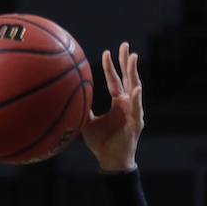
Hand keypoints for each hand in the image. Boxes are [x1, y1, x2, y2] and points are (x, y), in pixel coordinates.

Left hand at [82, 42, 142, 172]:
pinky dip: (136, 98)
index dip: (111, 66)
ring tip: (133, 57)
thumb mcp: (87, 123)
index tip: (106, 52)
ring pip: (134, 87)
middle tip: (125, 44)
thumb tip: (70, 98)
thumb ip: (83, 109)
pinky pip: (136, 108)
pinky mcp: (136, 122)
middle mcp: (126, 103)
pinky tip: (136, 88)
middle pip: (128, 77)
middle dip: (126, 61)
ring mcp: (133, 111)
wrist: (110, 160)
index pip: (114, 80)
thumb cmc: (101, 143)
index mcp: (117, 102)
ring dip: (133, 72)